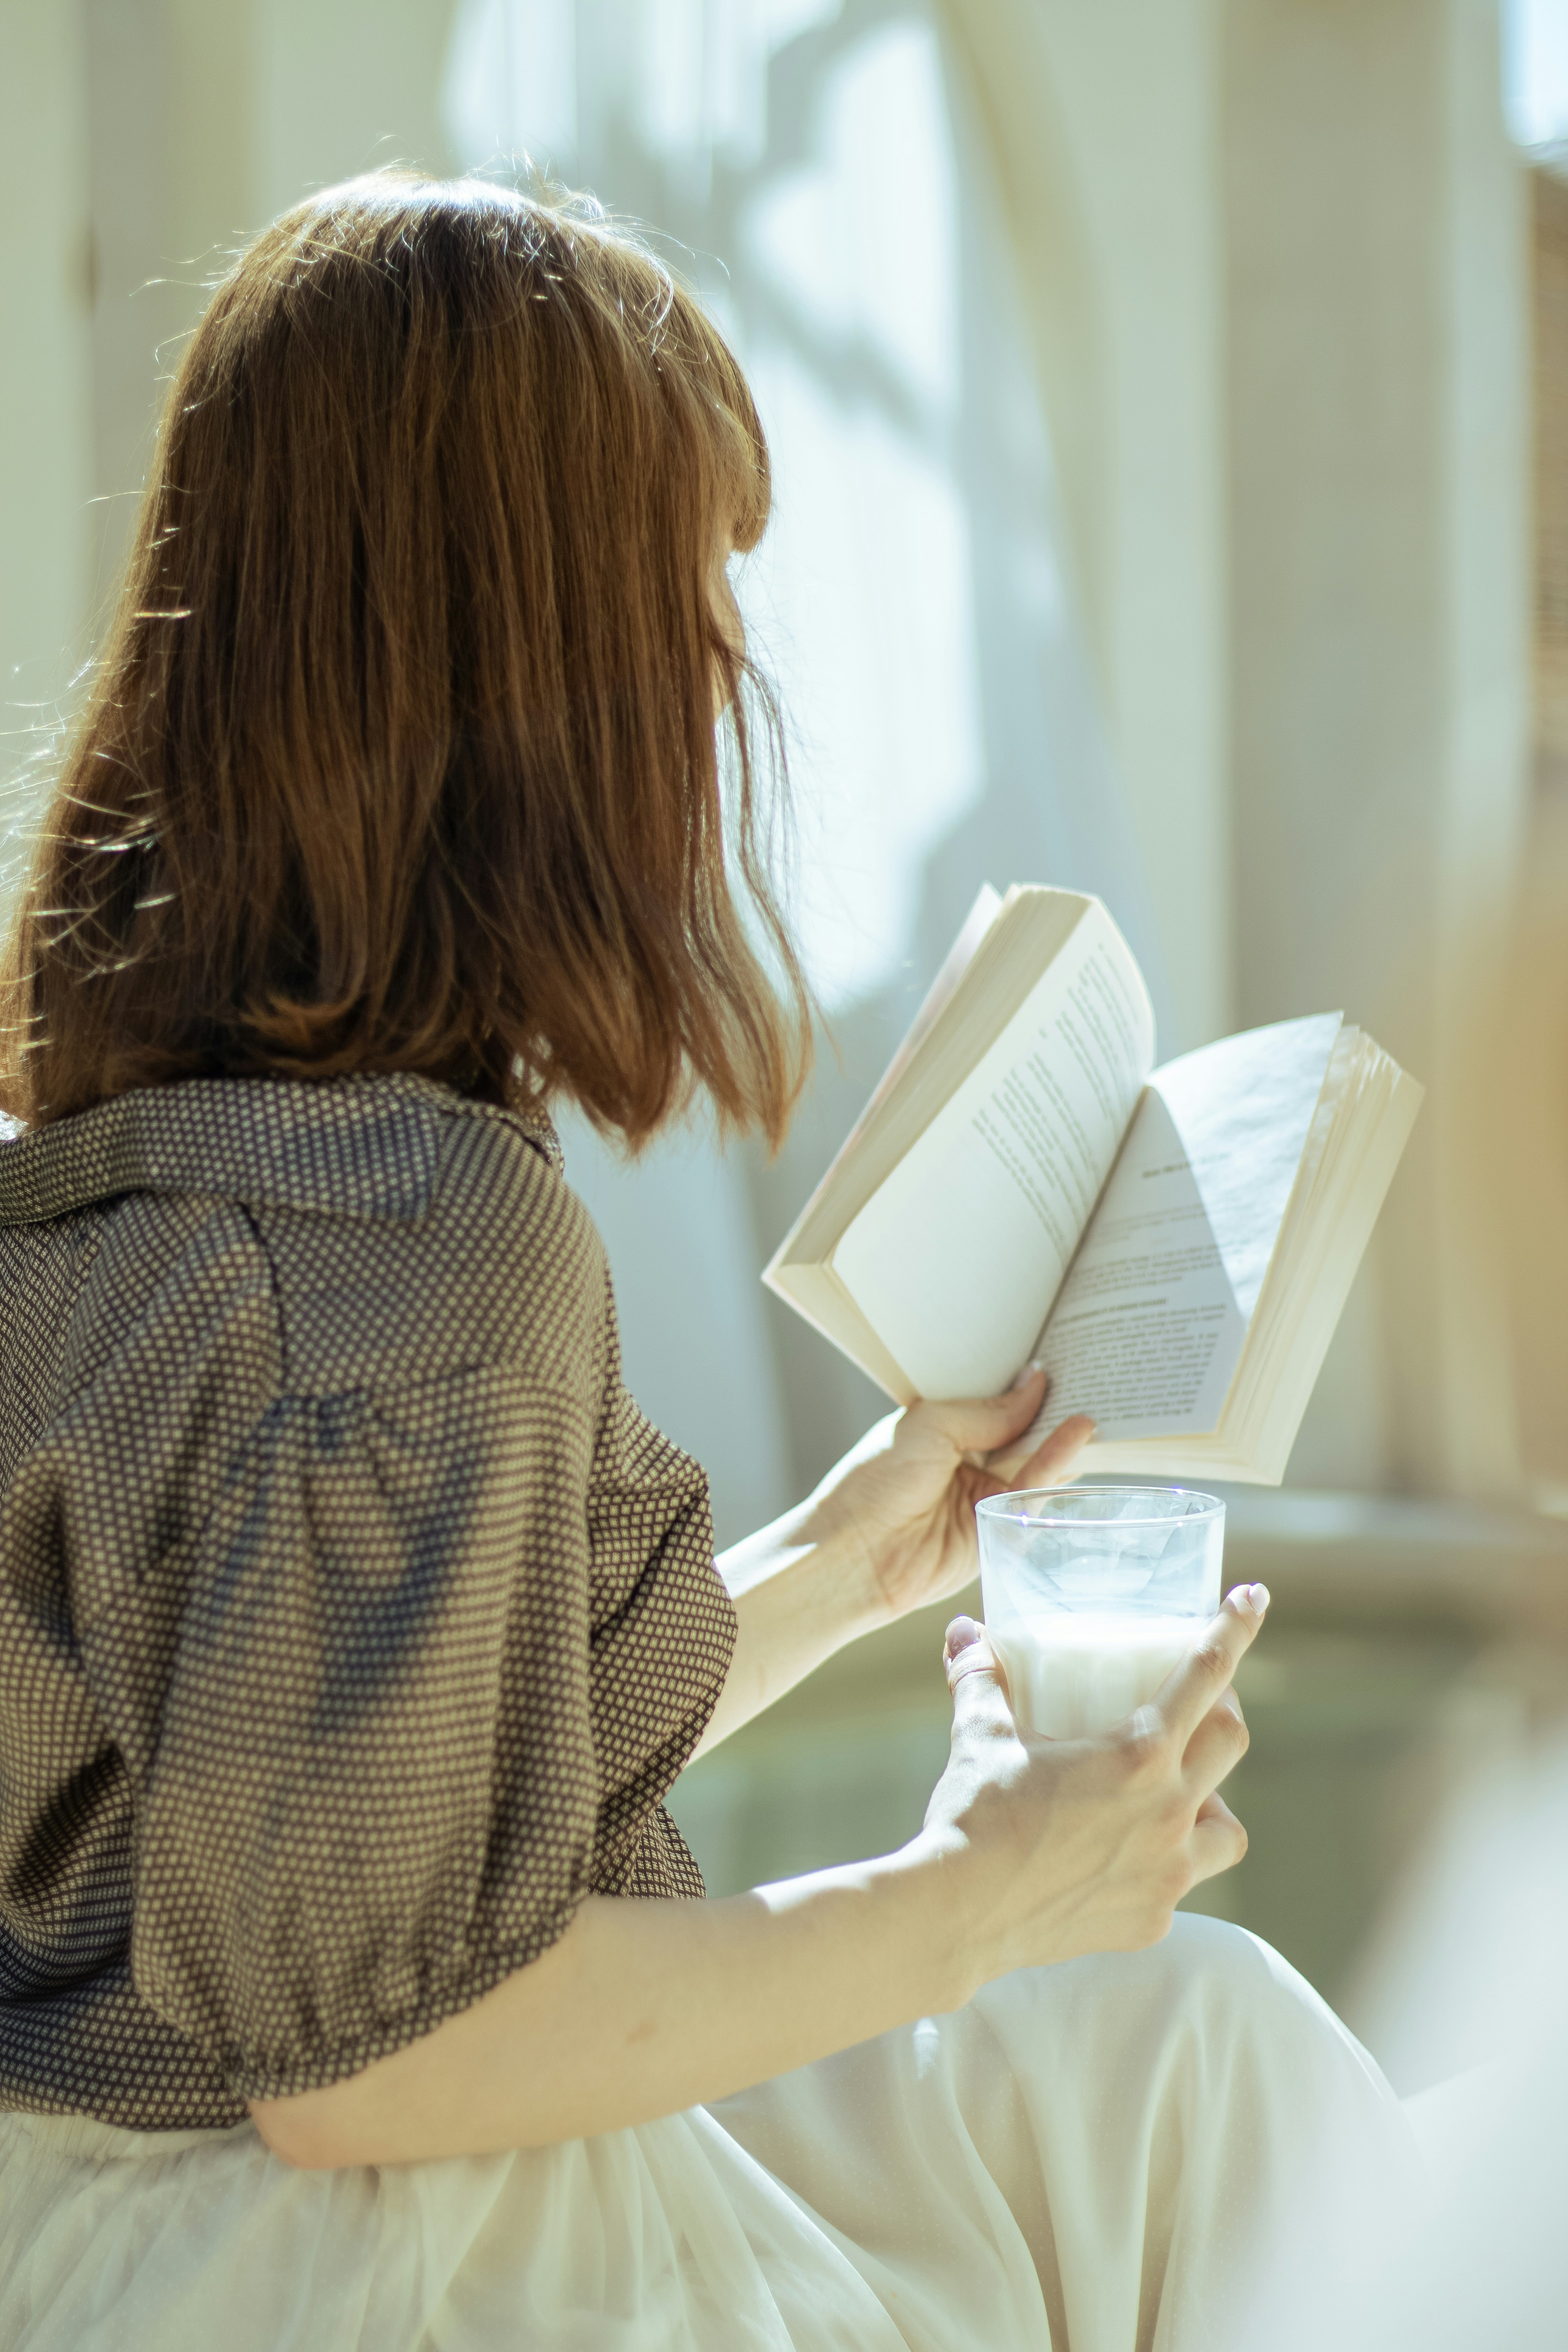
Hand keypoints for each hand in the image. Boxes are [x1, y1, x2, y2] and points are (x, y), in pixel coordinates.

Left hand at [797, 1367, 1093, 1622]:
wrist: (854, 1554)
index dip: (1021, 1381)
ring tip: (1096, 1400)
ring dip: (1061, 1434)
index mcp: (940, 1428)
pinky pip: (1032, 1494)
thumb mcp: (931, 1425)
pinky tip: (1078, 1434)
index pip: (991, 1399)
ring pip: (1032, 1461)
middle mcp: (963, 1460)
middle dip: (1050, 1406)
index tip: (1059, 1355)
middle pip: (1018, 1430)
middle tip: (1090, 1372)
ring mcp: (981, 1495)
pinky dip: (1057, 1462)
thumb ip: (989, 1412)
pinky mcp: (996, 1529)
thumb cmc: (875, 1481)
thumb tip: (1037, 1383)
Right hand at [923, 1586, 1265, 1990]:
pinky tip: (1124, 1856)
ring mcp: (1167, 1873)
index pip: (1206, 1672)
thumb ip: (980, 1676)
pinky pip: (1181, 1882)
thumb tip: (963, 1631)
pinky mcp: (1151, 1920)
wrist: (957, 1918)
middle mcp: (1169, 1812)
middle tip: (1194, 1703)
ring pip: (1227, 1828)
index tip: (1253, 1597)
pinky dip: (1165, 1862)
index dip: (1235, 1628)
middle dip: (1221, 1711)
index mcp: (1138, 1754)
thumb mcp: (979, 1735)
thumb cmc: (973, 1817)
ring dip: (1208, 1802)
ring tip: (1169, 1796)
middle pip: (1231, 1742)